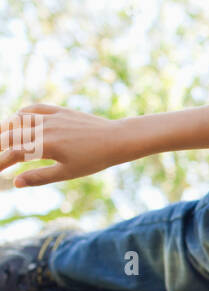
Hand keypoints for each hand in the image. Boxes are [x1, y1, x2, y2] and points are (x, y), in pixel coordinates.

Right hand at [0, 105, 128, 186]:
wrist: (115, 139)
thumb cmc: (93, 160)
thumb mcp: (66, 173)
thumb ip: (39, 177)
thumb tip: (16, 183)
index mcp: (45, 146)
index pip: (13, 153)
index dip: (1, 162)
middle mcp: (45, 128)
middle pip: (11, 135)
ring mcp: (52, 117)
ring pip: (19, 119)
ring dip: (6, 128)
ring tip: (1, 138)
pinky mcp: (59, 110)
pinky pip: (34, 108)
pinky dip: (22, 113)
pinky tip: (16, 119)